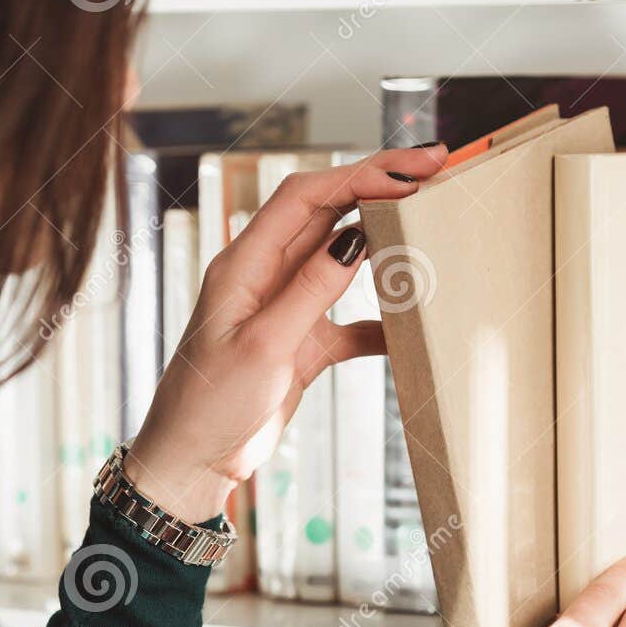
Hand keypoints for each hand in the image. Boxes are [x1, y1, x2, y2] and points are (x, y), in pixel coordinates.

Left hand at [125, 145, 448, 523]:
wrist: (192, 461)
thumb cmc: (208, 404)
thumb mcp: (264, 345)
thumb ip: (310, 290)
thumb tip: (355, 239)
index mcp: (243, 264)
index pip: (306, 197)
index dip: (358, 175)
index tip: (409, 170)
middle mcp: (265, 276)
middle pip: (328, 213)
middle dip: (378, 185)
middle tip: (433, 164)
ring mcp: (285, 308)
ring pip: (342, 258)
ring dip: (384, 241)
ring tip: (429, 220)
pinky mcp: (300, 345)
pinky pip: (350, 321)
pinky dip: (381, 320)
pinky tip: (412, 324)